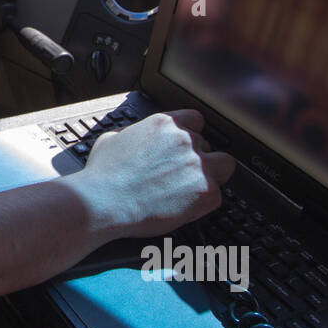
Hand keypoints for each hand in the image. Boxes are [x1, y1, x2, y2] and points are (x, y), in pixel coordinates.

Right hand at [67, 109, 235, 238]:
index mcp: (164, 124)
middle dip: (197, 159)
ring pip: (225, 166)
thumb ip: (134, 134)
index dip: (191, 135)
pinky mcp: (205, 191)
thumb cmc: (103, 174)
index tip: (186, 147)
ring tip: (192, 190)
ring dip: (212, 176)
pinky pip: (218, 195)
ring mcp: (197, 165)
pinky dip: (204, 203)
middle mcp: (184, 140)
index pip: (196, 120)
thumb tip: (135, 137)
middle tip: (180, 176)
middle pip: (208, 145)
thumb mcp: (112, 138)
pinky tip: (185, 207)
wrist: (103, 202)